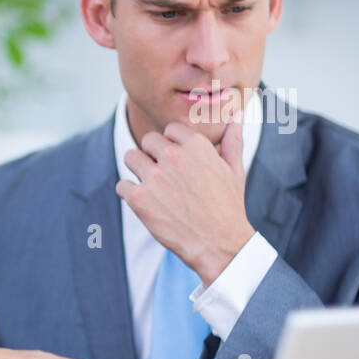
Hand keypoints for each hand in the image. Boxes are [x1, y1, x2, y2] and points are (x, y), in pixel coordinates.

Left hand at [116, 117, 254, 285]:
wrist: (218, 244)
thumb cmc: (228, 207)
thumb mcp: (235, 170)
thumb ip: (233, 140)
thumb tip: (238, 114)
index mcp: (196, 146)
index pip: (170, 129)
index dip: (172, 144)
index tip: (177, 161)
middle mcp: (173, 156)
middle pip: (148, 141)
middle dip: (153, 156)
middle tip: (164, 177)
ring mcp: (154, 177)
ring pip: (130, 157)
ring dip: (138, 170)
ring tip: (152, 188)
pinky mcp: (138, 198)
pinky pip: (121, 185)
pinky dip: (130, 194)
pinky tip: (146, 204)